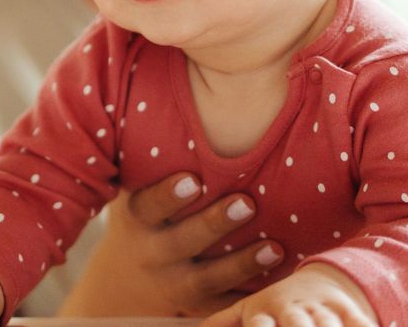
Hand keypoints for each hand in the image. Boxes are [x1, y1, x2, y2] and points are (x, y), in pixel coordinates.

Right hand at [58, 172, 284, 316]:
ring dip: (242, 264)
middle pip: (181, 242)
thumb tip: (189, 101)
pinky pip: (226, 305)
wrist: (127, 283)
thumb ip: (156, 164)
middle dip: (213, 225)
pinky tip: (280, 279)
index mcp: (138, 221)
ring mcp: (175, 285)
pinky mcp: (198, 307)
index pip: (147, 207)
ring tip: (274, 247)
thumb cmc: (148, 219)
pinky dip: (252, 298)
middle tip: (246, 204)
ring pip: (207, 280)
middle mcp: (153, 254)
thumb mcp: (137, 194)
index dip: (168, 195)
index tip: (193, 179)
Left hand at [199, 264, 376, 326]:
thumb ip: (224, 322)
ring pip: (329, 326)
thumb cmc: (279, 305)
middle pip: (297, 325)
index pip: (259, 325)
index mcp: (266, 310)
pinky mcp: (351, 311)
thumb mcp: (249, 309)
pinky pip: (360, 323)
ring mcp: (324, 310)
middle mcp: (295, 310)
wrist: (326, 280)